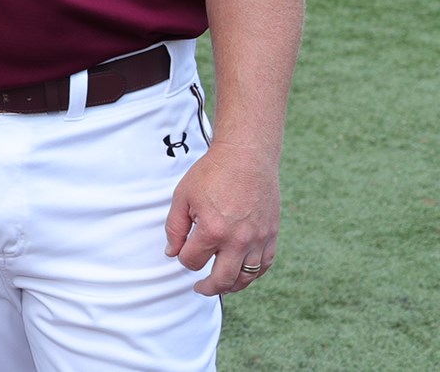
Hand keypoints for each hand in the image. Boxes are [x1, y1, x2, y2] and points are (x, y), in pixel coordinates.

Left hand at [165, 139, 281, 294]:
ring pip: (246, 277)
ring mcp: (258, 239)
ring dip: (232, 285)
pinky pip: (265, 265)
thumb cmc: (212, 173)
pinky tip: (243, 273)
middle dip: (207, 287)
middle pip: (222, 279)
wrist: (246, 157)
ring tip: (221, 284)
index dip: (183, 259)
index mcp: (212, 230)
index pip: (192, 261)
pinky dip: (253, 274)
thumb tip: (172, 252)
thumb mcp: (182, 197)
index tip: (182, 252)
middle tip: (200, 288)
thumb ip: (175, 228)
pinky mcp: (271, 234)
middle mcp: (238, 240)